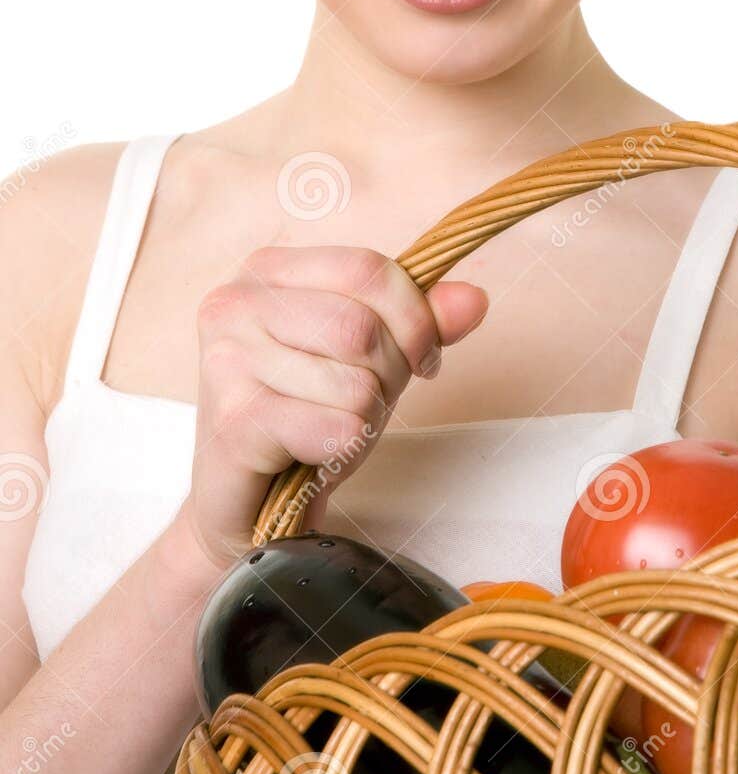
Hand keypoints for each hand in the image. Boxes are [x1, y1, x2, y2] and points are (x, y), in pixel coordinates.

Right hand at [181, 246, 488, 568]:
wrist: (244, 504)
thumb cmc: (305, 418)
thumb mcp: (370, 358)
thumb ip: (418, 323)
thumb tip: (474, 299)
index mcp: (266, 272)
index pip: (366, 268)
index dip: (414, 316)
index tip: (422, 357)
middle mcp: (236, 303)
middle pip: (361, 327)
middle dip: (387, 376)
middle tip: (362, 405)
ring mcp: (227, 360)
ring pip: (353, 381)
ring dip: (362, 418)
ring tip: (328, 429)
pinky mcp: (233, 420)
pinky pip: (334, 427)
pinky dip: (342, 448)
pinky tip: (312, 452)